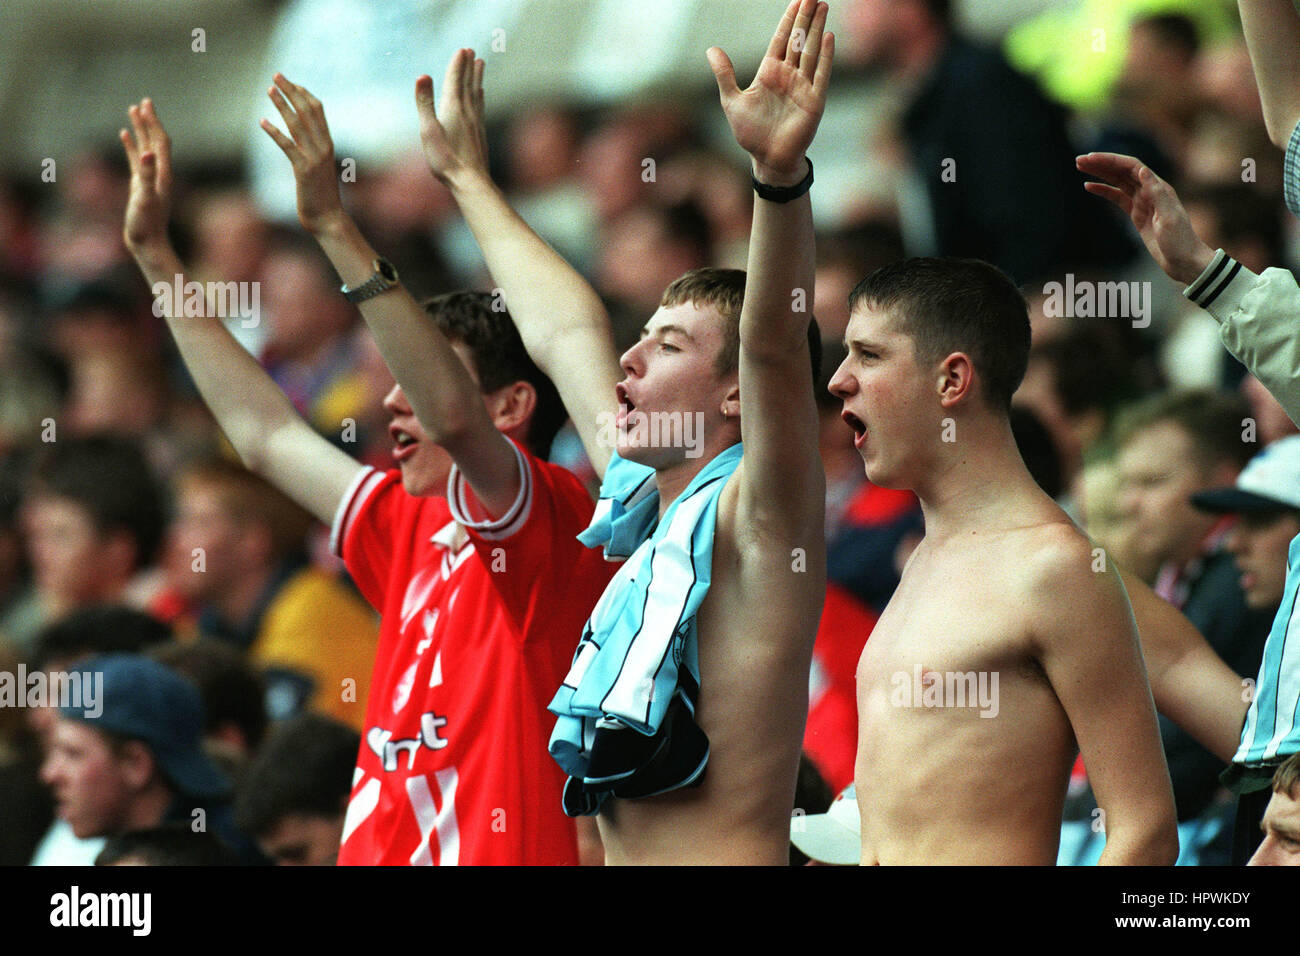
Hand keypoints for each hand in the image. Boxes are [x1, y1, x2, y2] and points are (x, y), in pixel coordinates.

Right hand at [120, 99, 173, 256]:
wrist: (147, 243)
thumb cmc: (146, 223)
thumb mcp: (145, 198)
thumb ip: (147, 175)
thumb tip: (148, 154)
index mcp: (163, 174)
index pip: (160, 142)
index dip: (154, 123)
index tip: (146, 104)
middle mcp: (159, 174)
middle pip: (155, 141)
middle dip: (149, 121)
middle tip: (143, 101)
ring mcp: (149, 178)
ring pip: (145, 147)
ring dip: (140, 130)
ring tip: (132, 111)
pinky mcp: (140, 185)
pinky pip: (136, 159)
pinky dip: (131, 146)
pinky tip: (124, 135)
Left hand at [260, 74, 346, 235]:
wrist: (328, 219)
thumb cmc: (322, 196)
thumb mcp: (319, 169)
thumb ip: (313, 153)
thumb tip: (301, 142)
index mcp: (328, 144)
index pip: (318, 110)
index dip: (303, 94)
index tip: (290, 83)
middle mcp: (323, 147)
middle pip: (307, 110)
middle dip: (291, 91)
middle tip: (276, 76)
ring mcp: (314, 158)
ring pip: (297, 124)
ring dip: (282, 104)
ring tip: (269, 90)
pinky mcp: (303, 170)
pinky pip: (287, 147)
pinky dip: (275, 133)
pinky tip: (262, 122)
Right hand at [416, 48, 489, 187]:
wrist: (470, 182)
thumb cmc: (445, 160)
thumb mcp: (428, 130)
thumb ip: (424, 103)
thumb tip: (422, 75)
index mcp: (453, 109)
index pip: (455, 80)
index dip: (457, 64)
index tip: (462, 49)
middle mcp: (467, 112)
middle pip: (468, 83)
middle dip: (468, 66)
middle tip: (471, 50)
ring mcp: (476, 123)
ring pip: (477, 93)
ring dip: (477, 77)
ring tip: (481, 63)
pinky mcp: (480, 133)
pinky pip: (480, 107)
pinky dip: (480, 95)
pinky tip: (481, 95)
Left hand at [708, 0, 833, 185]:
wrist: (768, 159)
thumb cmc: (751, 133)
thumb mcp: (731, 101)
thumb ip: (724, 75)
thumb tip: (711, 49)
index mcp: (769, 72)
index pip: (781, 39)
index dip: (788, 20)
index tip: (796, 0)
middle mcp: (788, 76)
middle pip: (798, 40)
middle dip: (805, 17)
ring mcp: (803, 86)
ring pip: (811, 51)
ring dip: (817, 29)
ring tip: (822, 6)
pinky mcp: (814, 100)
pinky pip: (821, 74)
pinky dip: (825, 56)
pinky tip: (828, 37)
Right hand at [1076, 152, 1214, 284]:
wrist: (1184, 261)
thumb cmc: (1180, 240)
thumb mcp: (1169, 218)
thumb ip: (1156, 193)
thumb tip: (1141, 170)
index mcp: (1158, 188)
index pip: (1131, 167)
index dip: (1110, 160)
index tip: (1091, 158)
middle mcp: (1150, 190)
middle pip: (1122, 171)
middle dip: (1101, 164)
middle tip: (1079, 160)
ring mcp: (1142, 201)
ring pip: (1117, 181)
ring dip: (1099, 173)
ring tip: (1080, 167)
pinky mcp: (1137, 213)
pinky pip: (1117, 197)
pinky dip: (1103, 190)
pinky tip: (1089, 186)